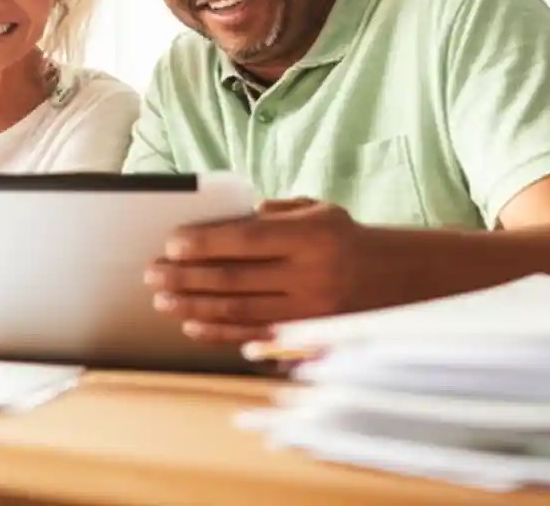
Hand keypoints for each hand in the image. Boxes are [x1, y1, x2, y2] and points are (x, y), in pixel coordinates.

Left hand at [145, 198, 377, 344]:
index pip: (247, 242)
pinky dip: (218, 333)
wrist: (396, 282)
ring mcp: (308, 313)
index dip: (205, 244)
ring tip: (163, 301)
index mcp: (312, 238)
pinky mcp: (306, 339)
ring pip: (238, 312)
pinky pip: (252, 337)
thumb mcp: (319, 211)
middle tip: (153, 275)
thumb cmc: (345, 239)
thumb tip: (224, 225)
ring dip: (194, 307)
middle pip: (235, 280)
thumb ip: (272, 214)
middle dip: (187, 278)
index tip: (172, 244)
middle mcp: (310, 277)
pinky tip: (192, 326)